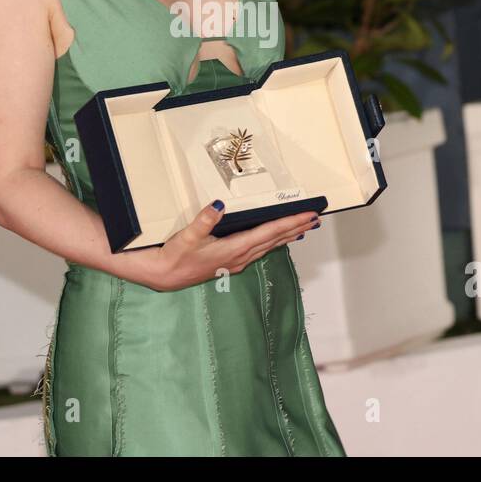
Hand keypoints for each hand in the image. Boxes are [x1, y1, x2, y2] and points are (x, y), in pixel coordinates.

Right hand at [119, 201, 320, 292]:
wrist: (163, 276)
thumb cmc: (174, 256)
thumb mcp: (187, 236)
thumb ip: (204, 220)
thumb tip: (219, 205)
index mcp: (233, 248)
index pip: (269, 233)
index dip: (290, 223)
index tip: (308, 215)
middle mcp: (240, 257)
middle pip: (275, 240)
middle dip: (296, 228)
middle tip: (316, 218)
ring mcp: (236, 261)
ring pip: (269, 246)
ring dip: (288, 236)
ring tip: (304, 228)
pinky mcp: (230, 262)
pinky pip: (259, 250)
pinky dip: (273, 242)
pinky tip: (277, 239)